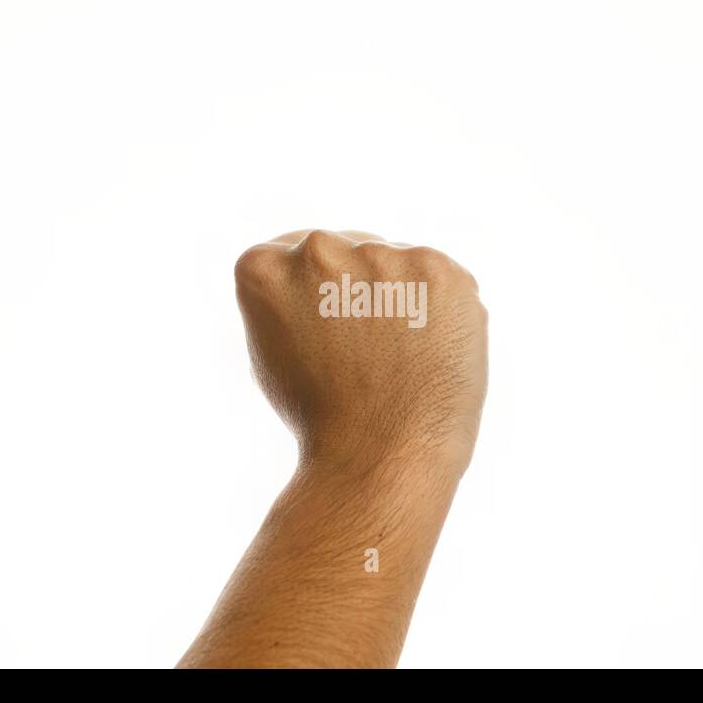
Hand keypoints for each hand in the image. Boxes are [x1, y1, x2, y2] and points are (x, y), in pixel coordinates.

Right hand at [234, 229, 486, 479]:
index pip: (288, 254)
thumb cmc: (321, 415)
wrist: (381, 454)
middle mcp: (318, 248)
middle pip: (344, 251)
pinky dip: (439, 308)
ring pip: (393, 264)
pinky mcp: (437, 268)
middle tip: (363, 353)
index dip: (312, 297)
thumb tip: (317, 267)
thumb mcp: (272, 349)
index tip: (322, 335)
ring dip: (398, 298)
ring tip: (397, 356)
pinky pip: (438, 278)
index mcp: (263, 265)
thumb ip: (286, 296)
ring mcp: (381, 254)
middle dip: (354, 291)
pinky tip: (428, 349)